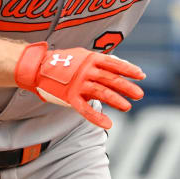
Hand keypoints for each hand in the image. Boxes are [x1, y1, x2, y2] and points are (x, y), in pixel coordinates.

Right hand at [14, 42, 144, 129]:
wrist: (38, 68)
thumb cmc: (63, 62)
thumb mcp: (83, 55)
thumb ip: (101, 62)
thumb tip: (121, 64)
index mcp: (91, 59)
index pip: (114, 64)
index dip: (129, 70)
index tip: (141, 76)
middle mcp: (86, 70)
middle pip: (110, 79)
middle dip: (126, 87)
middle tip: (139, 94)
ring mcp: (77, 84)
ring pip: (101, 93)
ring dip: (116, 100)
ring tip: (127, 107)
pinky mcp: (69, 96)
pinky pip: (84, 108)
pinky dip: (96, 117)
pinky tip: (107, 123)